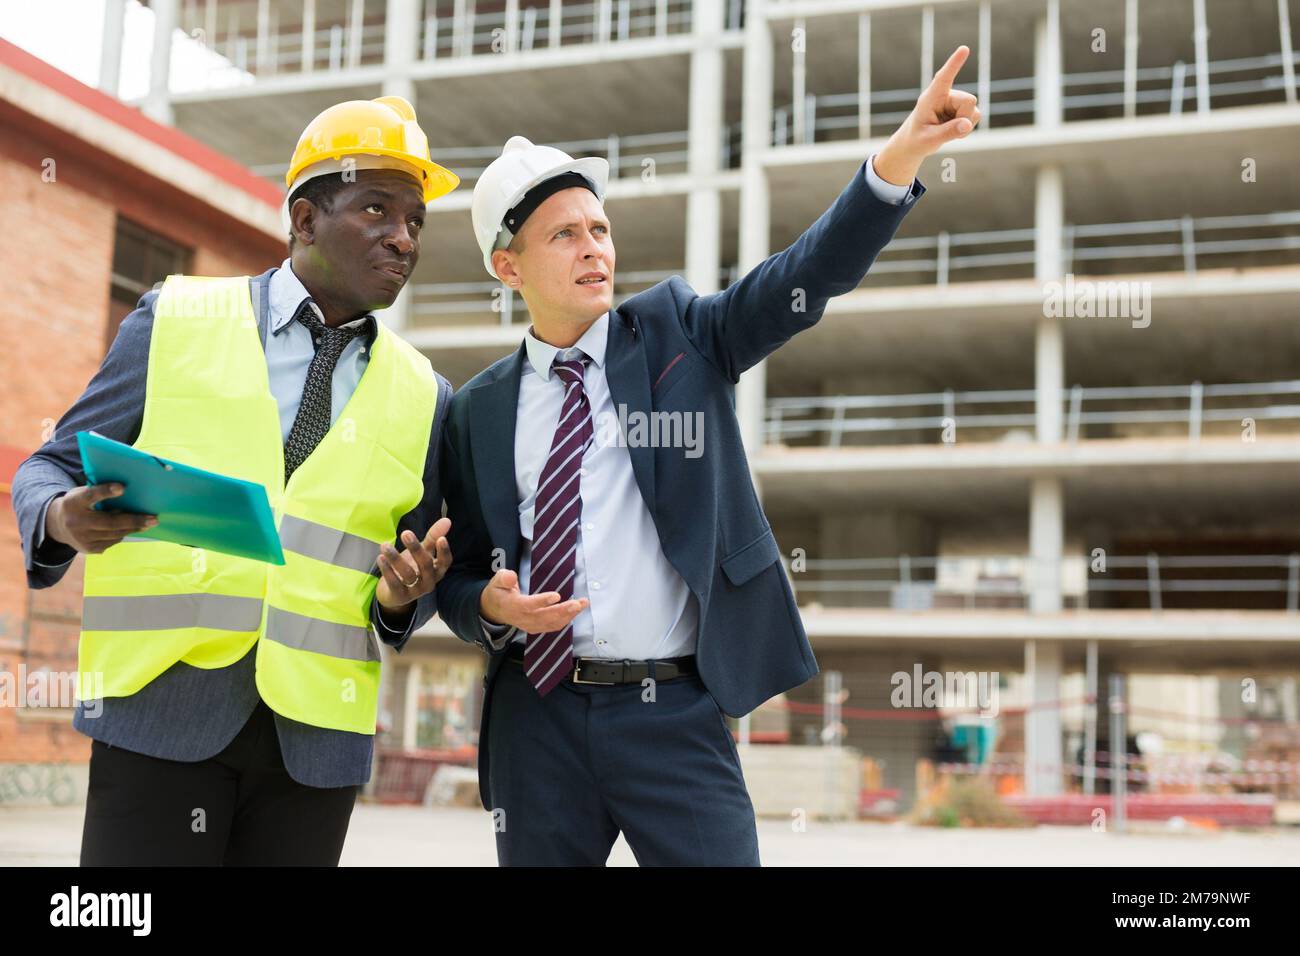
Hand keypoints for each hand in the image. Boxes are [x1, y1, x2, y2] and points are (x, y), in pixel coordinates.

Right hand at [45, 483, 157, 553]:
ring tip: (148, 523)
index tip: (122, 488)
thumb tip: (127, 491)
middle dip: (134, 520)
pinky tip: (129, 528)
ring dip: (133, 528)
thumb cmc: (78, 504)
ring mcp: (82, 538)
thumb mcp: (82, 493)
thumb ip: (98, 493)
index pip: (90, 495)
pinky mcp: (89, 549)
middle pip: (110, 522)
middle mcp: (76, 522)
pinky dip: (122, 534)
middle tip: (153, 519)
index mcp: (75, 502)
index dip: (106, 491)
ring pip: (115, 534)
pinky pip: (112, 541)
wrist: (57, 526)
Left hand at [375, 517, 451, 612]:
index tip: (441, 539)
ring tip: (384, 545)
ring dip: (396, 559)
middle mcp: (429, 582)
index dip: (444, 551)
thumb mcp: (423, 552)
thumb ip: (433, 537)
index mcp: (437, 570)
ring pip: (408, 574)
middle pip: (426, 566)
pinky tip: (380, 558)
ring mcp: (415, 591)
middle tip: (405, 533)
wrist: (394, 593)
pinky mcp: (400, 596)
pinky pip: (394, 583)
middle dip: (416, 549)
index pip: (445, 562)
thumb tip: (447, 520)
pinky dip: (387, 571)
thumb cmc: (412, 568)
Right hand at [479, 568, 587, 633]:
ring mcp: (530, 625)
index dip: (542, 602)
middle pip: (544, 617)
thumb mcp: (496, 581)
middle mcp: (522, 618)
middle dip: (562, 611)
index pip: (528, 605)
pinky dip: (565, 620)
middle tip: (577, 604)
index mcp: (512, 606)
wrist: (494, 610)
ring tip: (582, 605)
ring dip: (568, 615)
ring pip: (551, 623)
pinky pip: (552, 626)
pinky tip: (575, 611)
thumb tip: (511, 576)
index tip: (556, 596)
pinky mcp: (536, 627)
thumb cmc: (498, 593)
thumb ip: (504, 578)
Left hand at [874, 45, 980, 186]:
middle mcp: (945, 95)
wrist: (915, 143)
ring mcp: (955, 101)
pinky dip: (967, 128)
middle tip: (944, 130)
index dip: (954, 64)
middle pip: (969, 101)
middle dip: (963, 118)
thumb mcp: (929, 140)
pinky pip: (976, 117)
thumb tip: (967, 124)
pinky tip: (953, 130)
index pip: (944, 77)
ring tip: (946, 130)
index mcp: (931, 97)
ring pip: (974, 111)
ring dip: (964, 125)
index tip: (964, 49)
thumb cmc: (916, 139)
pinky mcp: (962, 108)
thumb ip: (948, 132)